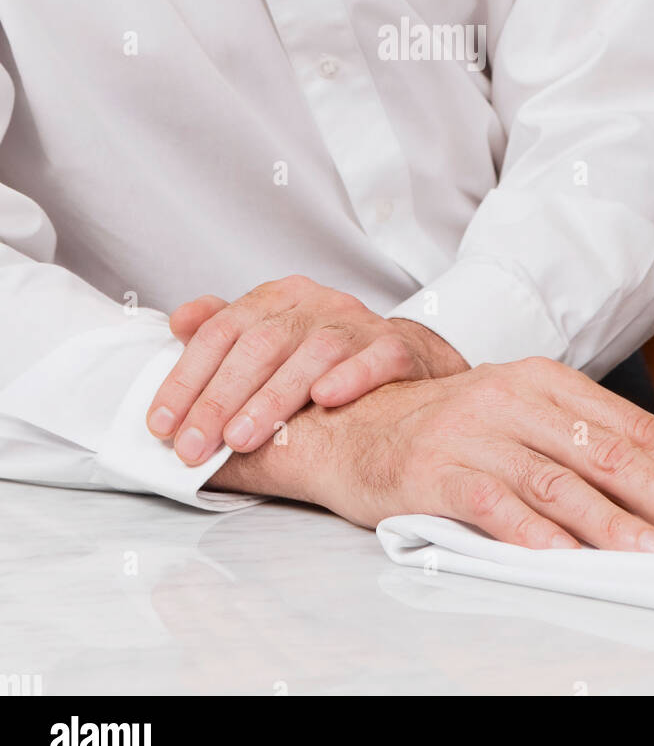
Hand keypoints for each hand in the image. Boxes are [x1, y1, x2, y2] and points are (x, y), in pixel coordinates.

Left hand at [146, 275, 467, 465]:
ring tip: (242, 439)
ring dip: (274, 396)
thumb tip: (177, 321)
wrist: (400, 358)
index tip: (162, 423)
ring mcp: (358, 324)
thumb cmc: (320, 357)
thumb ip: (221, 331)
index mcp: (277, 298)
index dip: (187, 376)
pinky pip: (377, 356)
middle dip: (220, 398)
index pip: (222, 331)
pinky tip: (325, 399)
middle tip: (194, 446)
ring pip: (314, 351)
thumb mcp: (268, 336)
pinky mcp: (396, 348)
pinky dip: (351, 375)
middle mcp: (315, 304)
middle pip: (261, 343)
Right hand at [212, 358, 653, 556]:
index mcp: (542, 379)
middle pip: (607, 450)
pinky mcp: (435, 469)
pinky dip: (534, 533)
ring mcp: (473, 432)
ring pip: (558, 480)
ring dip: (613, 524)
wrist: (351, 424)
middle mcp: (512, 397)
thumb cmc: (447, 430)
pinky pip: (495, 504)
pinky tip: (566, 558)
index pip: (630, 425)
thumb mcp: (517, 416)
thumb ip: (577, 441)